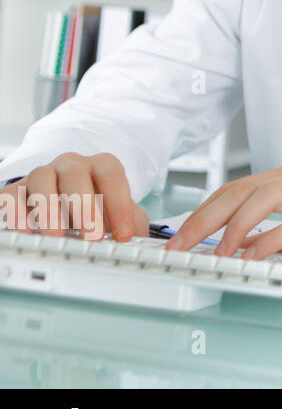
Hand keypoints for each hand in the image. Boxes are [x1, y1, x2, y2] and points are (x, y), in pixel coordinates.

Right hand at [0, 152, 147, 240]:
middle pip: (76, 174)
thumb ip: (132, 223)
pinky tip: (27, 232)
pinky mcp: (17, 189)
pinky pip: (12, 195)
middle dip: (85, 206)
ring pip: (42, 178)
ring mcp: (43, 174)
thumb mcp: (120, 213)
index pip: (112, 176)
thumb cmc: (96, 207)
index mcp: (100, 166)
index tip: (123, 236)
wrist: (64, 202)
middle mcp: (71, 165)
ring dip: (49, 208)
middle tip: (92, 236)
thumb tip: (142, 243)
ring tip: (57, 235)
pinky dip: (17, 212)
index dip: (119, 205)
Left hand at [164, 162, 281, 260]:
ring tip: (217, 254)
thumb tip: (236, 249)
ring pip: (266, 197)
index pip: (236, 188)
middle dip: (205, 218)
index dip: (203, 212)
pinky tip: (254, 254)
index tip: (179, 238)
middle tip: (181, 246)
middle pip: (242, 189)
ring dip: (235, 226)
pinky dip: (270, 238)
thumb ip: (274, 230)